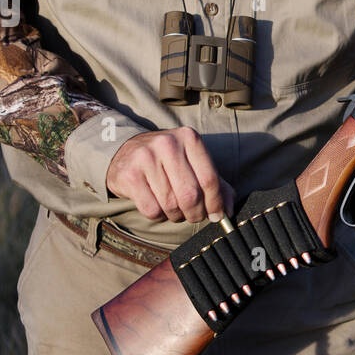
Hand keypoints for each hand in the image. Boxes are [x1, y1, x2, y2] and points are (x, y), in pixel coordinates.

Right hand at [105, 127, 234, 223]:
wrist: (125, 152)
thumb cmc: (167, 161)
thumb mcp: (193, 163)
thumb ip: (216, 184)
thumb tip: (229, 211)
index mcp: (189, 138)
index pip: (209, 178)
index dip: (216, 203)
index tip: (217, 216)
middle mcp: (167, 144)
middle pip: (191, 194)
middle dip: (195, 213)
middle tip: (194, 216)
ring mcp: (146, 158)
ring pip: (171, 205)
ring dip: (176, 215)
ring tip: (174, 209)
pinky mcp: (129, 175)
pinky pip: (152, 209)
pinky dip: (158, 216)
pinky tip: (157, 206)